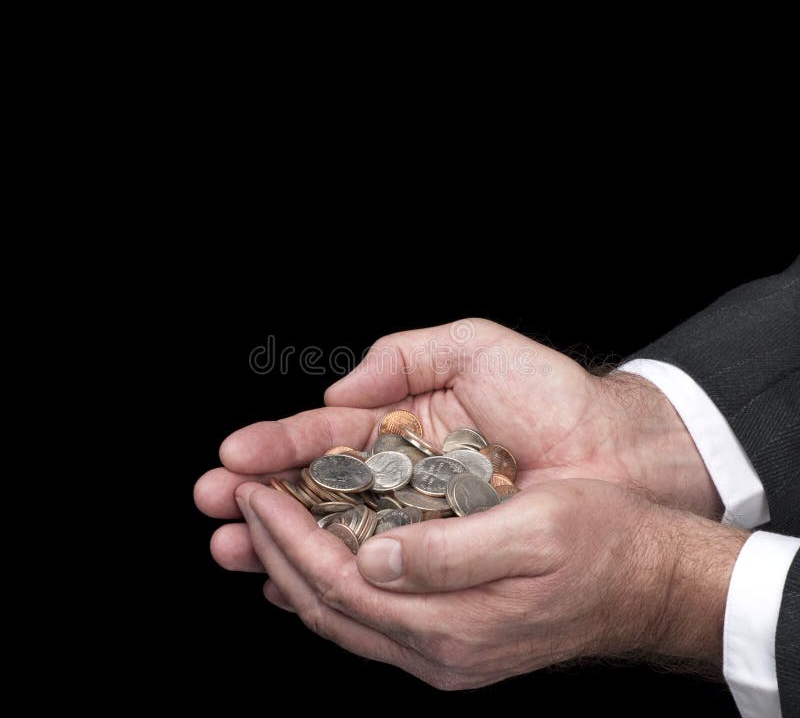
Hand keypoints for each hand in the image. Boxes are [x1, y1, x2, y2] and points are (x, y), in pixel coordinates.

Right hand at [195, 320, 720, 570]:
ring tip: (233, 549)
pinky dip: (335, 580)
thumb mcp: (474, 350)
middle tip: (211, 506)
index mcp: (400, 423)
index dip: (277, 448)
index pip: (325, 438)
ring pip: (336, 538)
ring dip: (282, 545)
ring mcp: (419, 520)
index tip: (233, 458)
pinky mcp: (445, 561)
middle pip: (316, 492)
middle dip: (261, 501)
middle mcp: (400, 477)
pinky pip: (380, 576)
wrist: (614, 449)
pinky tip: (292, 585)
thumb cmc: (550, 393)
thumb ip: (404, 357)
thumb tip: (337, 393)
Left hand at [234, 478, 746, 688]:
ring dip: (290, 570)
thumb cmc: (602, 543)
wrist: (649, 583)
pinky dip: (328, 586)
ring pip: (341, 618)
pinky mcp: (452, 639)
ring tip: (253, 531)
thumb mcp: (537, 532)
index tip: (255, 491)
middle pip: (327, 606)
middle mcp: (439, 650)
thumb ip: (452, 555)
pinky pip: (368, 619)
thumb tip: (377, 557)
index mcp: (455, 623)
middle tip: (234, 504)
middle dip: (272, 551)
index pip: (341, 582)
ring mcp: (444, 652)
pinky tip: (309, 565)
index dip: (290, 536)